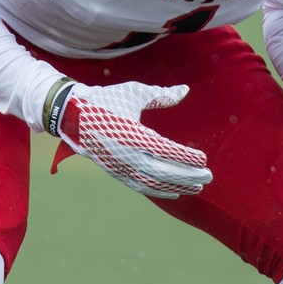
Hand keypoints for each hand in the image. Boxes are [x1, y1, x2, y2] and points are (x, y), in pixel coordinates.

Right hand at [45, 80, 211, 198]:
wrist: (73, 115)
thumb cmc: (107, 100)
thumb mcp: (134, 92)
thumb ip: (161, 95)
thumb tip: (185, 90)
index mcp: (133, 134)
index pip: (166, 150)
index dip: (186, 157)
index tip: (203, 158)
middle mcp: (127, 154)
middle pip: (164, 171)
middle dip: (188, 175)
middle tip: (208, 176)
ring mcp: (120, 166)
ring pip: (154, 182)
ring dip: (177, 186)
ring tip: (198, 186)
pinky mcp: (116, 172)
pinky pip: (140, 186)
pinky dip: (159, 191)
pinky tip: (176, 193)